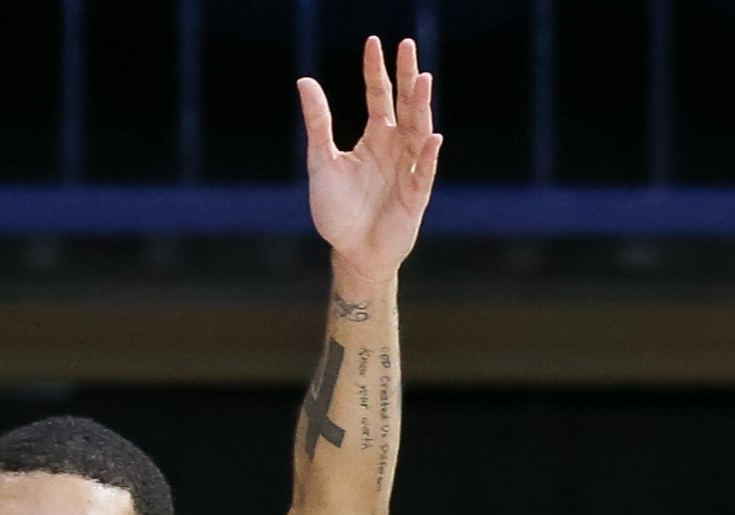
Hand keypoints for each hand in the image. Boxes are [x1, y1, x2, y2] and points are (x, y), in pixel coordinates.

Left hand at [301, 35, 440, 285]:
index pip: (379, 95)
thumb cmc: (338, 209)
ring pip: (420, 131)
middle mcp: (397, 147)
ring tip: (422, 80)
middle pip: (405, 105)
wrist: (351, 251)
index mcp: (376, 137)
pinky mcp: (416, 195)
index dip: (376, 70)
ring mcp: (410, 168)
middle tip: (408, 45)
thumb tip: (304, 81)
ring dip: (421, 107)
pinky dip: (428, 156)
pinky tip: (431, 138)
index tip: (375, 42)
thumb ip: (318, 123)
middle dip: (407, 76)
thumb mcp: (321, 160)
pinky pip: (425, 173)